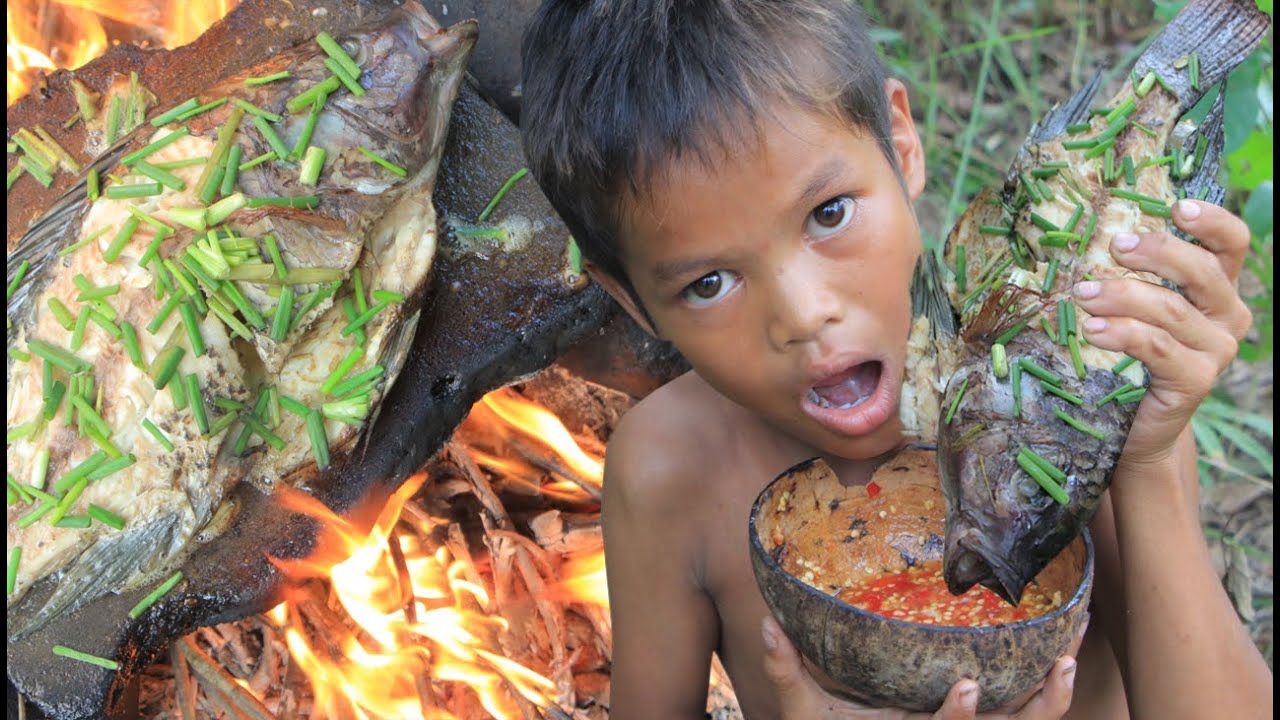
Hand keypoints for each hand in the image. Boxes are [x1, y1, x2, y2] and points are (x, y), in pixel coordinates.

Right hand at [761, 616, 1079, 718]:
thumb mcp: (804, 716)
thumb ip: (787, 673)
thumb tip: (767, 622)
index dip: (956, 718)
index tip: (965, 685)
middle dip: (1043, 704)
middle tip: (1064, 663)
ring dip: (1055, 696)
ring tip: (1071, 652)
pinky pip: (1022, 717)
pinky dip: (1044, 693)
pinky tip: (1058, 656)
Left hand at [1072, 199, 1252, 465]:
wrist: (1142, 424)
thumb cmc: (1136, 355)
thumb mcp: (1142, 309)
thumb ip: (1139, 275)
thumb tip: (1103, 235)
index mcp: (1220, 290)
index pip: (1233, 245)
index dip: (1211, 221)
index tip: (1176, 207)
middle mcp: (1228, 317)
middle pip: (1202, 272)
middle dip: (1156, 253)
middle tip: (1113, 247)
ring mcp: (1216, 351)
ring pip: (1171, 310)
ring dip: (1122, 295)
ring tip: (1084, 294)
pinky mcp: (1195, 381)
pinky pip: (1157, 346)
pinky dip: (1122, 333)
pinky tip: (1093, 329)